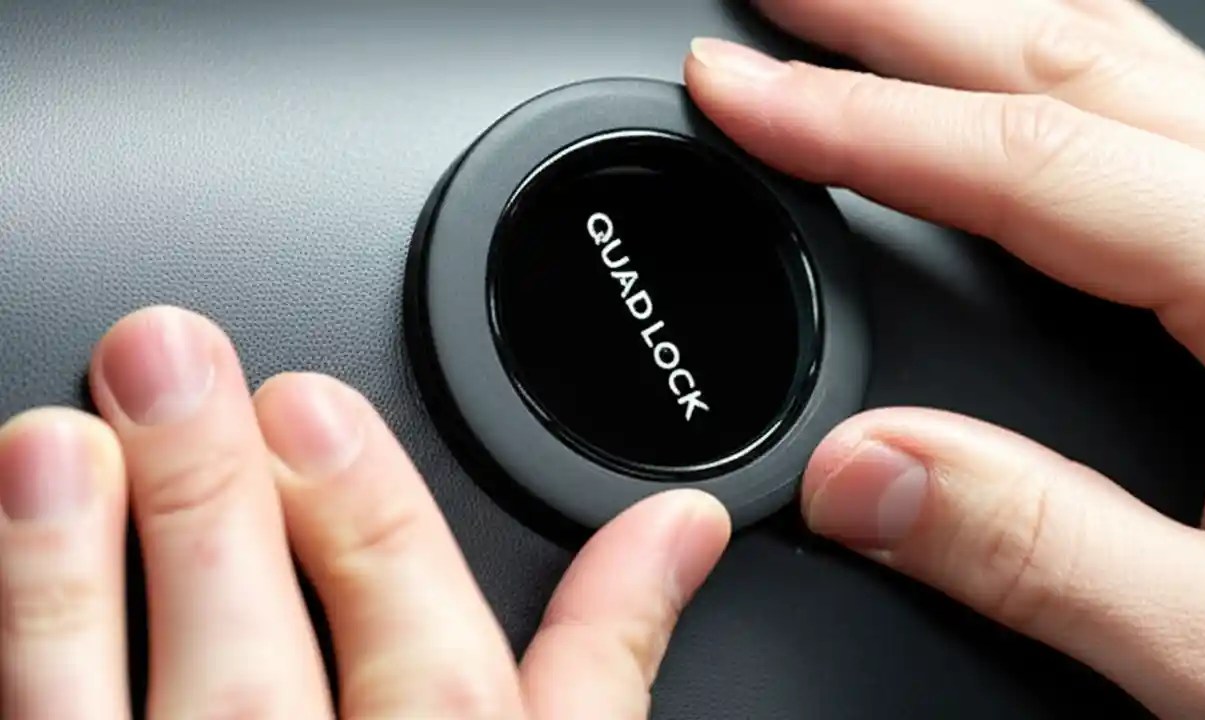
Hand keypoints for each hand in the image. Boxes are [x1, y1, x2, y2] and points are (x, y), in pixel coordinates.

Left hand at [0, 306, 729, 718]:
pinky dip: (31, 653)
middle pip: (263, 661)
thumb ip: (611, 654)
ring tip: (66, 433)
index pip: (420, 645)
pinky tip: (19, 536)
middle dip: (216, 500)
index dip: (363, 517)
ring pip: (135, 718)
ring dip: (83, 573)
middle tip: (170, 359)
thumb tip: (677, 531)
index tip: (308, 405)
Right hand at [685, 2, 1204, 717]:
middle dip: (897, 14)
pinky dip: (1049, 64)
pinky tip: (999, 75)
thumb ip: (1040, 557)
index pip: (1034, 161)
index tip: (745, 94)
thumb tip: (864, 473)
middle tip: (776, 1)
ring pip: (1116, 56)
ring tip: (859, 12)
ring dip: (966, 20)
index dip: (863, 122)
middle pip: (1070, 55)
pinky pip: (1156, 100)